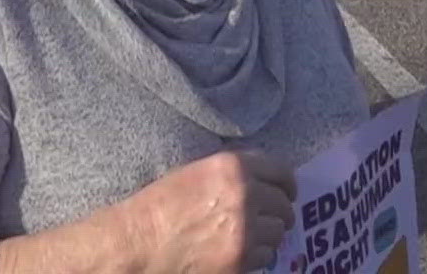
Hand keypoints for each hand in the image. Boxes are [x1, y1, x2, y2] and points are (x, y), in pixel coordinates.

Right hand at [117, 150, 295, 273]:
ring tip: (250, 237)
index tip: (287, 192)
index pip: (280, 170)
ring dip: (268, 234)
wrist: (139, 244)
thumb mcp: (197, 173)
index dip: (286, 183)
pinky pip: (266, 256)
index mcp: (233, 166)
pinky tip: (240, 252)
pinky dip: (258, 255)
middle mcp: (246, 194)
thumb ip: (234, 173)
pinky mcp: (241, 259)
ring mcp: (246, 229)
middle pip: (283, 204)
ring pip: (278, 232)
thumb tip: (263, 182)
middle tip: (269, 218)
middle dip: (278, 211)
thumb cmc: (160, 207)